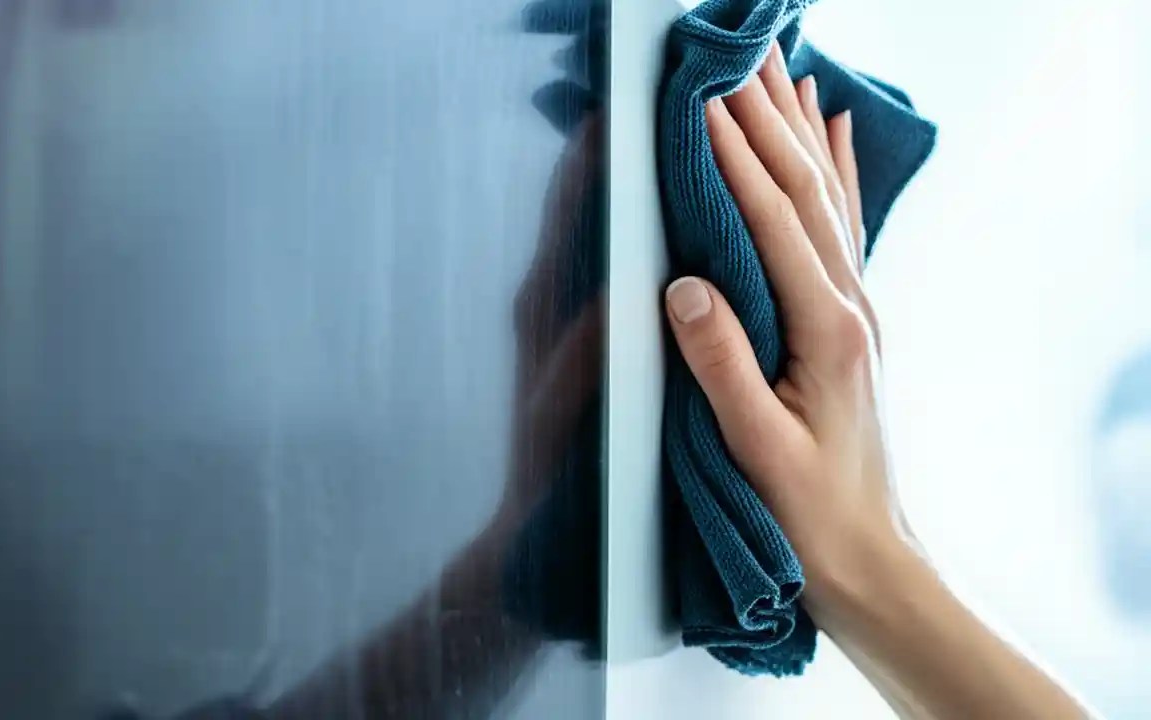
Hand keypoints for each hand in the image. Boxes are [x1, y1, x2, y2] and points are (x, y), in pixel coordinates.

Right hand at [662, 47, 909, 620]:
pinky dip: (837, 171)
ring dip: (800, 130)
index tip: (701, 103)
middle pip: (808, 189)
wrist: (869, 557)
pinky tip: (834, 133)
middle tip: (739, 58)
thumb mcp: (757, 448)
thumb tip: (686, 285)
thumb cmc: (809, 513)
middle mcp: (851, 307)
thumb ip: (722, 365)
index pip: (774, 222)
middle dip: (768, 118)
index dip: (735, 159)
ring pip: (829, 197)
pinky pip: (844, 227)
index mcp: (827, 330)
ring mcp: (857, 311)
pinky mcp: (851, 323)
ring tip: (781, 70)